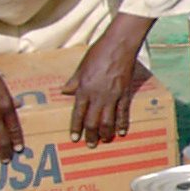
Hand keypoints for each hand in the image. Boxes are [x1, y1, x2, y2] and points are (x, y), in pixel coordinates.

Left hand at [64, 15, 151, 146]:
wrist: (119, 46)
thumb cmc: (98, 53)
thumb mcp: (81, 66)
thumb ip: (74, 81)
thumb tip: (65, 91)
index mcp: (84, 89)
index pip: (78, 114)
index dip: (76, 128)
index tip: (74, 138)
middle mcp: (97, 96)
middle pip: (93, 121)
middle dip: (91, 135)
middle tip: (90, 145)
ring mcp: (112, 96)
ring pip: (108, 121)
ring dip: (105, 133)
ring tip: (104, 140)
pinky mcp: (125, 94)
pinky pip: (123, 113)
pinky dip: (122, 124)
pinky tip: (121, 132)